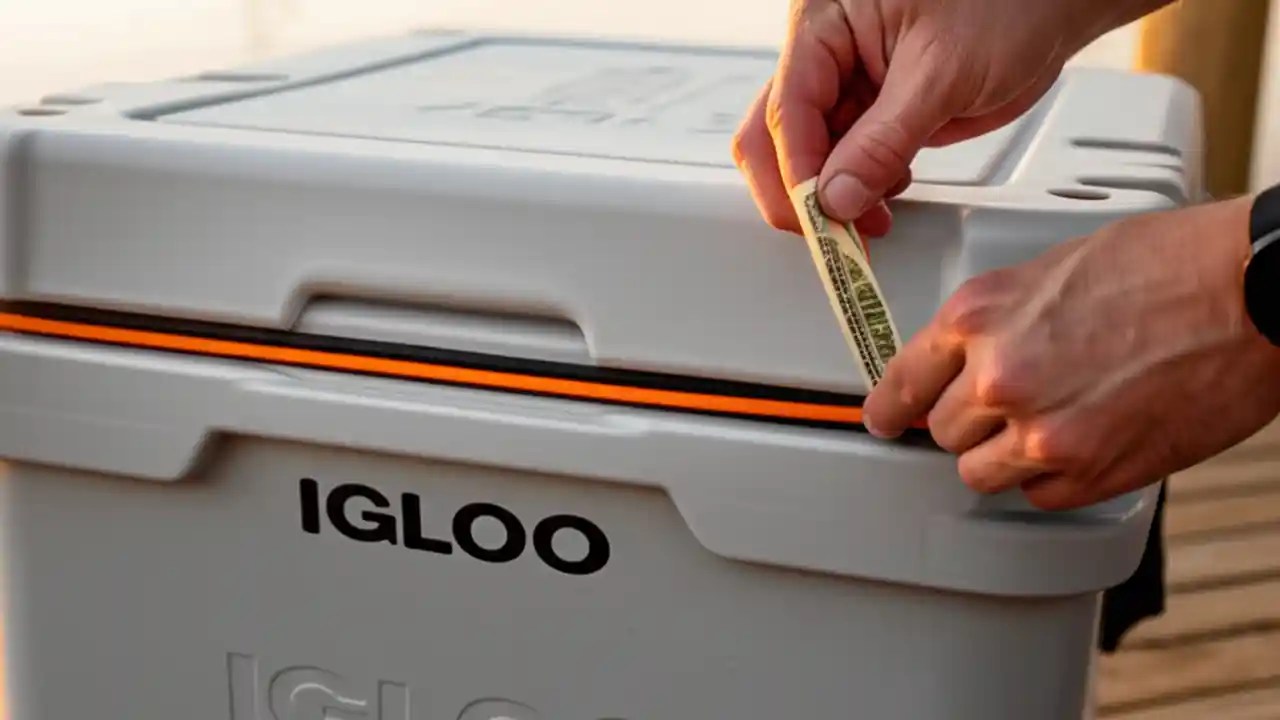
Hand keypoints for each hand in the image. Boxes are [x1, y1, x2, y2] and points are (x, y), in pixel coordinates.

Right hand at [732, 0, 1168, 233]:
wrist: (1053, 6)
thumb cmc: (1008, 2)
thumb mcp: (941, 73)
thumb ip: (883, 141)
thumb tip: (837, 198)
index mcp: (823, 24)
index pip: (785, 111)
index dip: (799, 173)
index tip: (822, 220)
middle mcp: (825, 54)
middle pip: (774, 137)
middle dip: (799, 194)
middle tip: (829, 238)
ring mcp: (846, 86)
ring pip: (807, 158)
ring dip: (831, 200)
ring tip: (868, 223)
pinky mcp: (873, 114)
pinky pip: (844, 162)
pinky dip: (857, 192)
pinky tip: (883, 200)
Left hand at [863, 197, 1279, 509]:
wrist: (1249, 291)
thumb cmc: (1166, 265)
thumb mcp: (1048, 270)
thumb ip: (994, 321)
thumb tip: (962, 360)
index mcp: (978, 317)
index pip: (900, 380)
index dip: (888, 406)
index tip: (882, 420)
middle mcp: (998, 377)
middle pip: (940, 431)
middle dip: (966, 422)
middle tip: (1012, 403)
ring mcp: (1042, 432)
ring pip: (979, 473)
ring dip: (1004, 456)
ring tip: (1052, 421)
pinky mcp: (1089, 473)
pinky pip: (1036, 498)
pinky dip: (1051, 480)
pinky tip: (1085, 440)